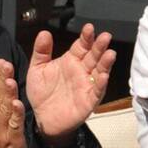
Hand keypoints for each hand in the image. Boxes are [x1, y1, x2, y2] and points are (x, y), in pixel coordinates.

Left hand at [26, 23, 114, 140]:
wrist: (42, 118)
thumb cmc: (42, 93)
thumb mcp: (37, 69)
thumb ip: (41, 51)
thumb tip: (44, 32)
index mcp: (71, 61)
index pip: (82, 46)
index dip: (86, 37)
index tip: (88, 28)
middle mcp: (82, 71)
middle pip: (94, 56)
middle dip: (100, 46)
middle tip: (105, 36)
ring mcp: (87, 85)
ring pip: (99, 71)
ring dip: (106, 63)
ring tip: (110, 53)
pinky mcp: (89, 101)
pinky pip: (97, 91)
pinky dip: (101, 84)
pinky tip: (103, 76)